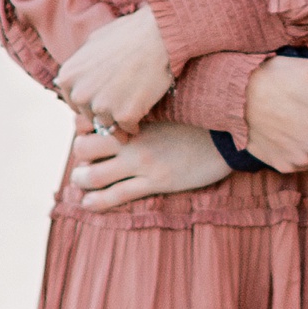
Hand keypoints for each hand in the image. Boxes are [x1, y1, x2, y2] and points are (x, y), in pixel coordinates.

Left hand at [56, 6, 172, 133]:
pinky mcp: (124, 115)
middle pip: (90, 115)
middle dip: (104, 111)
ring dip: (119, 118)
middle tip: (121, 101)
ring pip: (108, 124)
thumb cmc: (128, 34)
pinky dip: (134, 124)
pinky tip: (142, 111)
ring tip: (133, 105)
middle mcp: (80, 94)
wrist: (158, 36)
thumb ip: (82, 64)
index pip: (74, 102)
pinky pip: (127, 129)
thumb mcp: (94, 42)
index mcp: (68, 77)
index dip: (90, 100)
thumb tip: (76, 77)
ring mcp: (101, 106)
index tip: (104, 97)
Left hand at [67, 117, 232, 207]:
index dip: (81, 128)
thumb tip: (123, 110)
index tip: (85, 132)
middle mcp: (133, 138)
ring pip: (94, 175)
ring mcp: (143, 161)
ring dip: (82, 180)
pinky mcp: (156, 181)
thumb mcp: (166, 104)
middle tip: (86, 160)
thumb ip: (142, 108)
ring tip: (82, 182)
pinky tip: (89, 203)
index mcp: (134, 116)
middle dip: (80, 156)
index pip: (90, 120)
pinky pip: (117, 195)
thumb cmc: (198, 119)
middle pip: (84, 147)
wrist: (227, 134)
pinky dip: (97, 202)